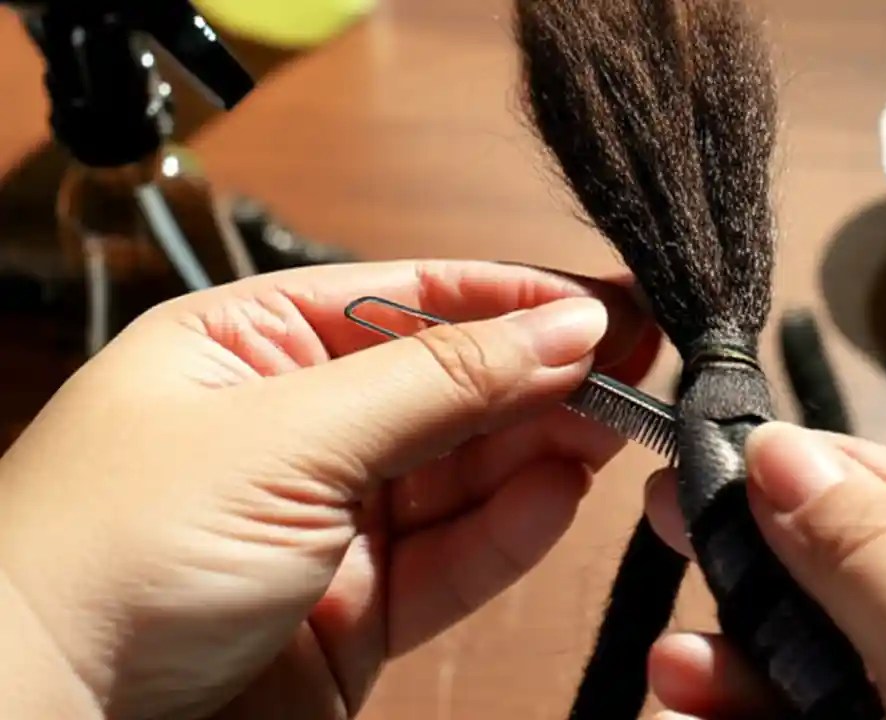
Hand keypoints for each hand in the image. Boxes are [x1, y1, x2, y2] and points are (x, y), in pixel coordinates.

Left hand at [0, 260, 660, 719]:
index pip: (409, 297)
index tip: (608, 302)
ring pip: (461, 473)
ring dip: (539, 447)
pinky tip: (563, 495)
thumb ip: (438, 382)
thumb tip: (566, 326)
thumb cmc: (107, 554)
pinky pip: (452, 559)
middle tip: (638, 364)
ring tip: (619, 425)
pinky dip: (511, 529)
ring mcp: (327, 522)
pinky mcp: (356, 610)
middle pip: (447, 384)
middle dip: (539, 371)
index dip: (512, 296)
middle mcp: (293, 427)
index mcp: (249, 347)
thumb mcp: (285, 436)